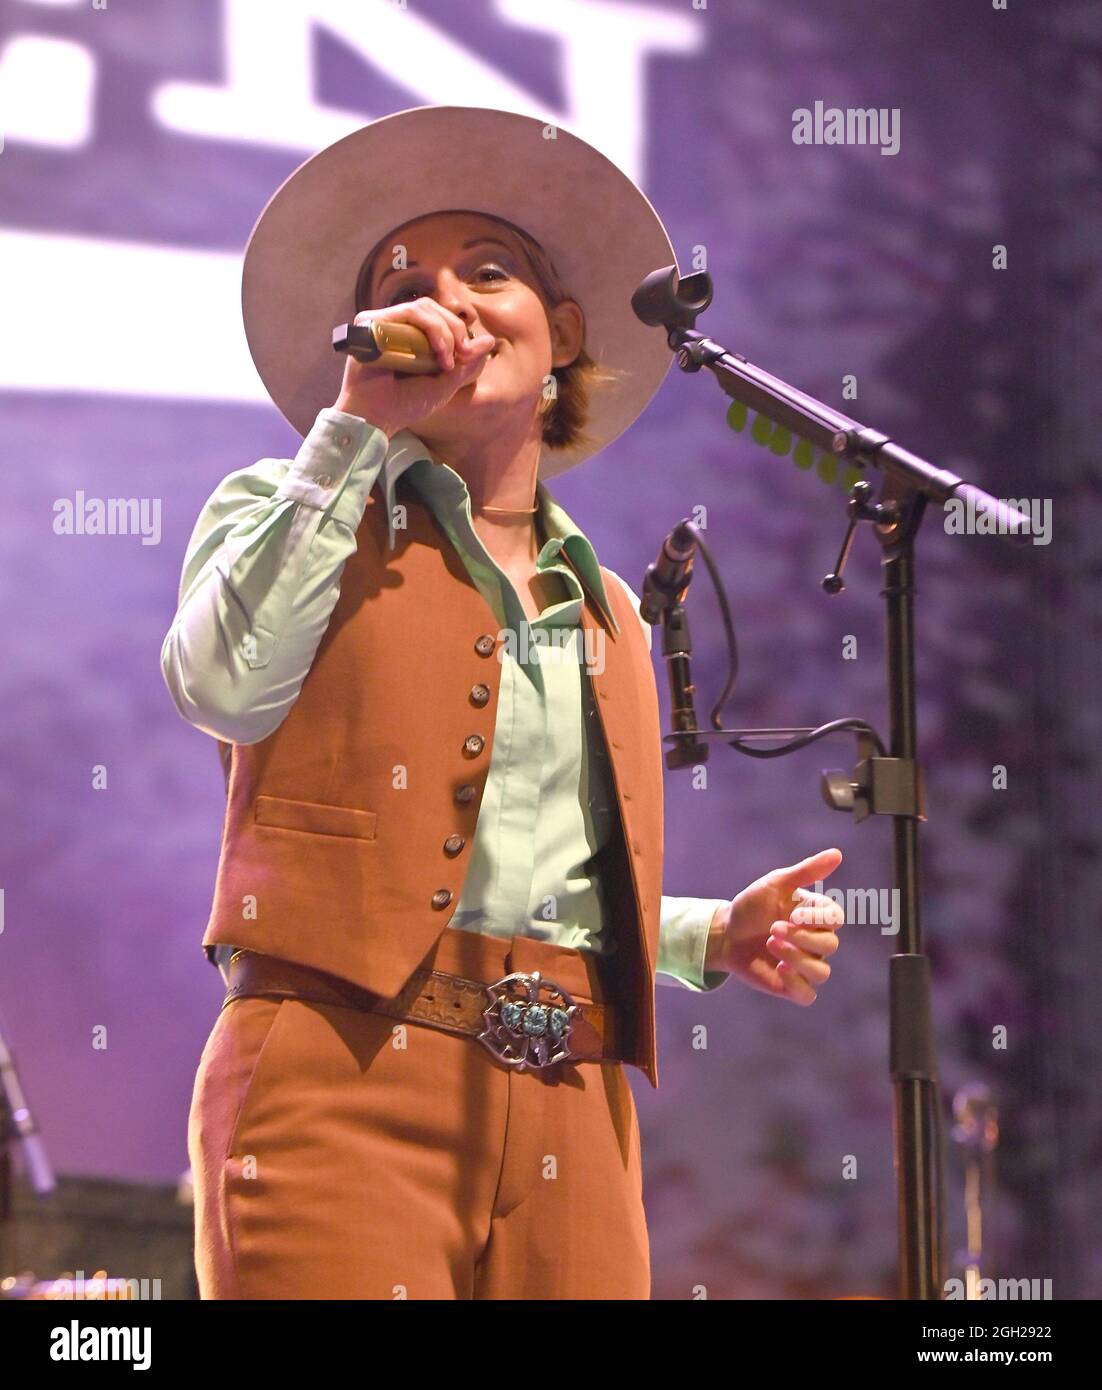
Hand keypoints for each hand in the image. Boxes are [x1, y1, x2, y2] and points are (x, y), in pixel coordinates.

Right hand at [334, 297, 495, 436]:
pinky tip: (436, 354)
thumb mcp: (445, 384)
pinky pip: (407, 312)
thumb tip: (489, 340)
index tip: (467, 355)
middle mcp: (398, 327)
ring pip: (423, 308)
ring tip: (447, 358)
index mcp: (412, 338)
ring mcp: (384, 323)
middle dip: (456, 329)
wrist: (378, 417)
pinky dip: (429, 328)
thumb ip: (466, 363)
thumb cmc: (406, 404)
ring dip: (444, 331)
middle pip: (434, 308)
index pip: (440, 318)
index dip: (459, 330)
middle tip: (462, 355)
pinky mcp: (371, 323)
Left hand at [704, 848, 844, 1004]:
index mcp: (814, 916)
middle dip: (802, 938)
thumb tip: (837, 853)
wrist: (725, 933)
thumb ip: (806, 871)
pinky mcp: (791, 986)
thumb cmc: (751, 906)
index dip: (818, 919)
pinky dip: (797, 985)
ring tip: (771, 944)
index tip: (794, 913)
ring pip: (821, 972)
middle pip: (830, 945)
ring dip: (797, 959)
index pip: (835, 919)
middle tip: (774, 928)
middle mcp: (814, 941)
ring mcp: (804, 964)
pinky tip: (779, 969)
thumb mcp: (775, 884)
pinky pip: (808, 995)